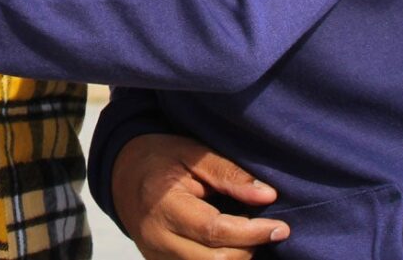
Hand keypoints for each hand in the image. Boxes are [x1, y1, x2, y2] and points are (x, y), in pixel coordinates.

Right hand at [111, 133, 287, 258]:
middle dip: (249, 247)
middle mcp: (157, 238)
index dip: (252, 233)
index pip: (214, 231)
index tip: (281, 228)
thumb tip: (268, 196)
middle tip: (266, 228)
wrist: (122, 174)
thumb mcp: (192, 153)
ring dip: (237, 257)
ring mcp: (156, 257)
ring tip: (248, 234)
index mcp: (163, 206)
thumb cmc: (160, 158)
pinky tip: (231, 244)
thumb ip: (229, 173)